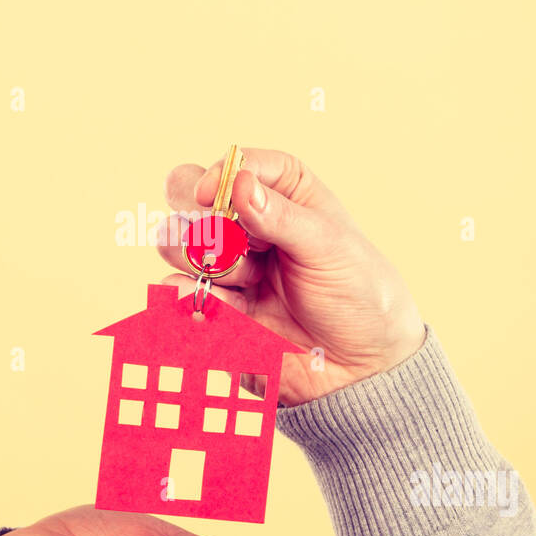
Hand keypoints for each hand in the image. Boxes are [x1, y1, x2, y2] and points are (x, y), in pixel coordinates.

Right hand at [158, 147, 425, 404]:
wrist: (361, 370)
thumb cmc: (360, 297)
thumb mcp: (330, 249)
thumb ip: (282, 217)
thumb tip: (239, 183)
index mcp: (287, 196)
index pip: (239, 165)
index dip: (219, 173)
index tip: (210, 195)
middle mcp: (251, 225)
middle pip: (189, 195)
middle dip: (197, 216)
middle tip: (217, 239)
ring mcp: (230, 266)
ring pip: (175, 242)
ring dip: (197, 258)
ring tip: (240, 280)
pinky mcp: (218, 307)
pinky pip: (178, 293)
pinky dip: (187, 296)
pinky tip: (215, 308)